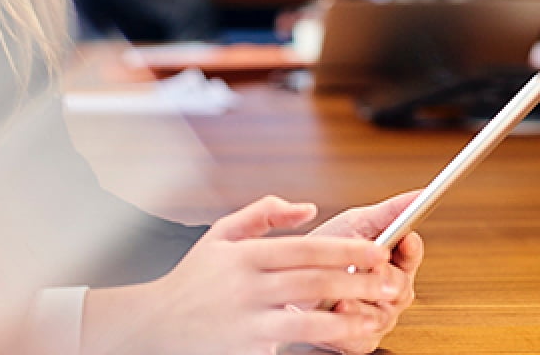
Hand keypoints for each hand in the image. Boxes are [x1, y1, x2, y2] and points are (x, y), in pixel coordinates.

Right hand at [82, 195, 400, 354]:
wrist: (159, 322)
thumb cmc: (196, 276)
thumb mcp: (221, 232)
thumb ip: (263, 213)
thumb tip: (307, 207)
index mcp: (244, 253)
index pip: (303, 248)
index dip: (344, 248)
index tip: (376, 248)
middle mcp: (248, 285)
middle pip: (313, 281)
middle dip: (357, 279)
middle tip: (391, 279)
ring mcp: (248, 319)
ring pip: (309, 316)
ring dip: (350, 314)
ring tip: (379, 311)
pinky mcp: (249, 347)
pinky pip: (295, 342)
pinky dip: (327, 339)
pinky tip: (350, 337)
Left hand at [308, 191, 424, 353]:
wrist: (288, 278)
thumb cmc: (325, 248)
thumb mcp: (355, 224)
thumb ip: (389, 212)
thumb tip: (421, 193)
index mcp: (390, 261)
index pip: (410, 255)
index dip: (411, 248)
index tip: (406, 238)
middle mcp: (387, 291)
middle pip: (402, 288)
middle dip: (388, 277)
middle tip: (375, 268)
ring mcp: (375, 317)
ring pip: (383, 315)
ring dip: (366, 303)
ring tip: (349, 294)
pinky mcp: (357, 339)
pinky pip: (360, 338)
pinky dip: (349, 325)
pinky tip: (338, 311)